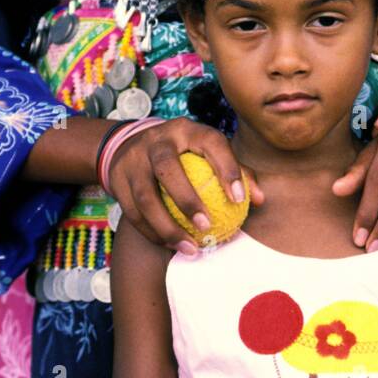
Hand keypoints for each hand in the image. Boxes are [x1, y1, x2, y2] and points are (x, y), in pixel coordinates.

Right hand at [108, 118, 263, 253]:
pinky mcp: (117, 179)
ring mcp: (133, 159)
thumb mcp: (206, 151)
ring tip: (190, 248)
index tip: (240, 199)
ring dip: (168, 227)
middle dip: (187, 200)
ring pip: (146, 197)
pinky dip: (152, 233)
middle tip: (207, 227)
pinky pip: (133, 213)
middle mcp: (157, 140)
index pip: (210, 143)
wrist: (130, 145)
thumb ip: (235, 171)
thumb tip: (260, 200)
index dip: (227, 168)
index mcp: (186, 129)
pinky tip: (171, 247)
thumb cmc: (184, 153)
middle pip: (168, 168)